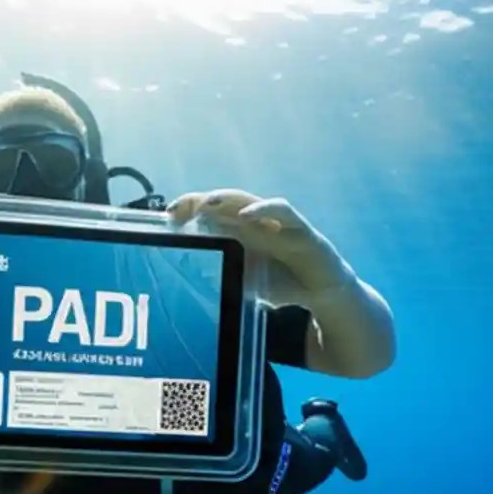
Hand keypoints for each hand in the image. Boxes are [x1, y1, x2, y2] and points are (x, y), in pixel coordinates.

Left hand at [167, 189, 352, 292]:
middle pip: (225, 202)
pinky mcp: (301, 229)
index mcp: (242, 233)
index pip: (211, 213)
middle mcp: (258, 222)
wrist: (324, 294)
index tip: (168, 215)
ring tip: (206, 203)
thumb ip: (225, 279)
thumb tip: (189, 289)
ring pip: (250, 201)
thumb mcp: (246, 283)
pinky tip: (247, 214)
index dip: (189, 209)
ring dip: (227, 198)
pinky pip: (283, 212)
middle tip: (177, 208)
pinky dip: (264, 209)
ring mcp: (279, 222)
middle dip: (200, 201)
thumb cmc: (282, 285)